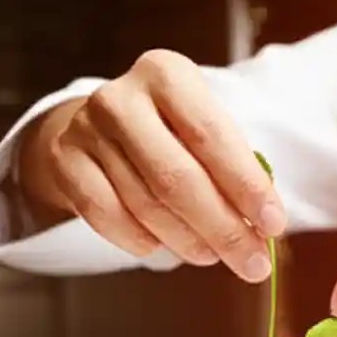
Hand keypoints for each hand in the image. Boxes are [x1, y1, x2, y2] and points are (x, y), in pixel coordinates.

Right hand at [23, 49, 285, 281]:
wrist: (91, 126)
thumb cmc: (162, 130)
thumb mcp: (198, 127)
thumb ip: (228, 166)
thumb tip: (260, 228)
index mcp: (166, 74)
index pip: (212, 136)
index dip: (246, 186)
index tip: (274, 226)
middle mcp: (120, 98)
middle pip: (176, 177)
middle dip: (221, 227)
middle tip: (251, 263)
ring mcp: (85, 129)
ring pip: (143, 204)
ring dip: (185, 240)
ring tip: (210, 255)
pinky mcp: (63, 161)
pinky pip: (105, 215)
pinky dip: (138, 240)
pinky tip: (159, 247)